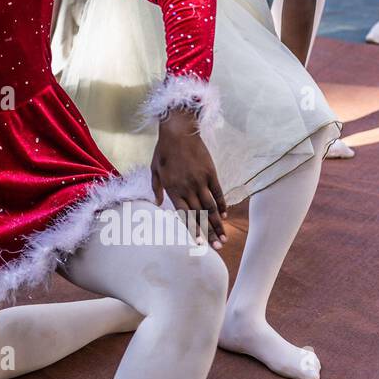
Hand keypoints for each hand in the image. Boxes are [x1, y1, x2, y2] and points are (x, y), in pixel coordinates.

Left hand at [150, 109, 227, 247]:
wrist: (179, 132)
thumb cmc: (163, 150)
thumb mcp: (154, 170)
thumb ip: (156, 188)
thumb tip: (158, 204)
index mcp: (173, 189)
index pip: (184, 215)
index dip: (192, 230)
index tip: (199, 244)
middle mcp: (187, 188)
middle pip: (200, 215)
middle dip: (209, 233)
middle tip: (217, 247)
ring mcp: (200, 181)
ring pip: (211, 207)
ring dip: (218, 224)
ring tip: (224, 238)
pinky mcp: (211, 173)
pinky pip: (218, 192)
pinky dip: (222, 205)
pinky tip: (225, 216)